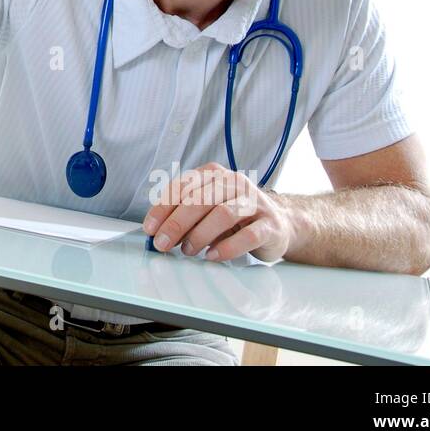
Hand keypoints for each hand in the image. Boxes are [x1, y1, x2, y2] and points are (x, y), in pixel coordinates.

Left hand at [141, 162, 294, 262]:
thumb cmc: (234, 217)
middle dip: (177, 223)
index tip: (150, 228)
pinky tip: (213, 256)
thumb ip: (183, 214)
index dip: (163, 208)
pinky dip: (227, 247)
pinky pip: (248, 235)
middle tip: (163, 244)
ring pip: (223, 214)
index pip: (183, 186)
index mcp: (214, 174)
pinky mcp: (270, 225)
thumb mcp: (206, 208)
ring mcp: (255, 203)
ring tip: (188, 251)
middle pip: (201, 199)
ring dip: (200, 235)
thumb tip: (156, 231)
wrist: (279, 224)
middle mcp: (235, 183)